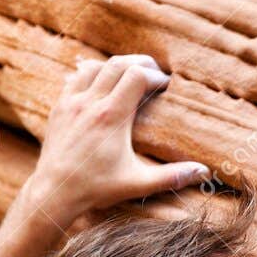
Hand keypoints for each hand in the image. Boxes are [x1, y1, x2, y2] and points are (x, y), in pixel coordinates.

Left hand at [28, 54, 207, 221]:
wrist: (53, 192)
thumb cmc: (96, 188)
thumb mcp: (137, 183)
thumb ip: (172, 176)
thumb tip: (203, 171)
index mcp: (111, 116)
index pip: (137, 76)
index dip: (156, 76)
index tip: (166, 87)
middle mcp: (90, 103)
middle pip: (118, 64)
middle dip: (140, 64)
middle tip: (155, 74)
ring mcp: (71, 102)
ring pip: (95, 66)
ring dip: (116, 65)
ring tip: (131, 75)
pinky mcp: (59, 107)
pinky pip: (76, 78)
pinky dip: (93, 74)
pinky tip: (102, 84)